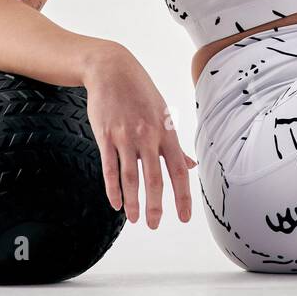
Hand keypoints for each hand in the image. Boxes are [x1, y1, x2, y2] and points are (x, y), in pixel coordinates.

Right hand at [84, 46, 197, 227]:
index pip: (179, 170)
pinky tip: (116, 203)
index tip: (184, 217)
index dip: (182, 196)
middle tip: (154, 225)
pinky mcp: (105, 135)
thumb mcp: (164, 113)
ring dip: (133, 202)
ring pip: (130, 177)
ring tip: (136, 219)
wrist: (112, 70)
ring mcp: (126, 136)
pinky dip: (112, 188)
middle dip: (156, 206)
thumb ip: (174, 144)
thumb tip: (190, 166)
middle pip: (154, 178)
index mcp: (167, 131)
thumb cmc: (141, 93)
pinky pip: (109, 167)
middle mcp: (149, 135)